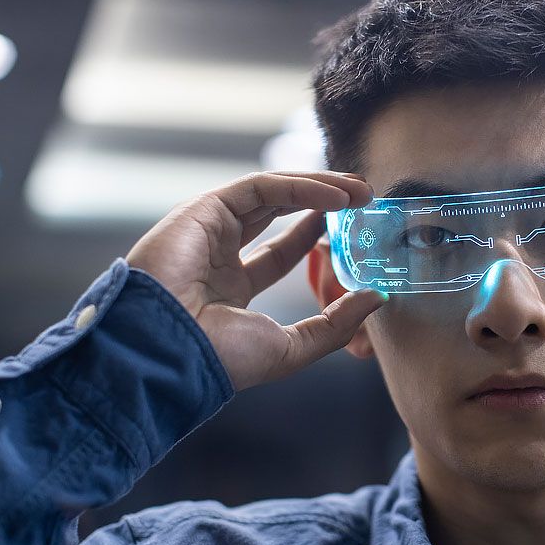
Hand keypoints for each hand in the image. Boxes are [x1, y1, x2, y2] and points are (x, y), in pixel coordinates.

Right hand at [125, 170, 385, 391]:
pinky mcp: (204, 208)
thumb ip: (335, 324)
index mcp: (231, 290)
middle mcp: (218, 254)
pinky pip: (261, 187)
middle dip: (323, 201)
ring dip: (320, 186)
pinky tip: (337, 197)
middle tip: (364, 197)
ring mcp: (209, 229)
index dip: (315, 235)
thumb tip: (375, 299)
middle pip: (278, 213)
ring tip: (361, 191)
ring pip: (273, 193)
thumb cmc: (220, 358)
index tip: (353, 228)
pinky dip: (301, 187)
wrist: (168, 350)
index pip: (280, 252)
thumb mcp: (291, 347)